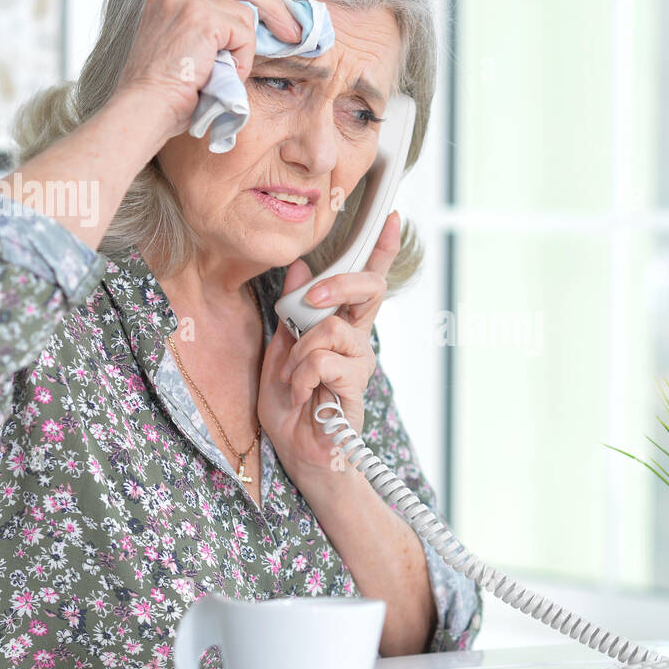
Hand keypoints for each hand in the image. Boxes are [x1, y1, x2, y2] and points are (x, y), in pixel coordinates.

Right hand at [112, 0, 303, 144]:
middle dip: (272, 4)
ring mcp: (186, 1)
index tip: (274, 19)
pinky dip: (242, 59)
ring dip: (247, 48)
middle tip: (294, 32)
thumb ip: (211, 36)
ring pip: (245, 11)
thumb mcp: (188, 55)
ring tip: (230, 73)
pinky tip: (224, 75)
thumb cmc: (165, 98)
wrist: (145, 110)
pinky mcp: (201, 17)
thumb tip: (255, 33)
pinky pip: (244, 33)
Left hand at [258, 212, 401, 488]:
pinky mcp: (355, 388)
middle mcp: (358, 341)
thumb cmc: (290, 405)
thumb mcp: (279, 348)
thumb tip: (300, 268)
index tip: (390, 215)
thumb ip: (291, 311)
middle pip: (367, 289)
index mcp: (340, 326)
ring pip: (333, 328)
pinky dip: (302, 374)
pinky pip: (326, 361)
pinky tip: (300, 392)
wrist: (297, 452)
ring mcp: (359, 364)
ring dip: (301, 349)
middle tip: (311, 298)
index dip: (380, 248)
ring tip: (292, 376)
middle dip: (339, 283)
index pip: (366, 281)